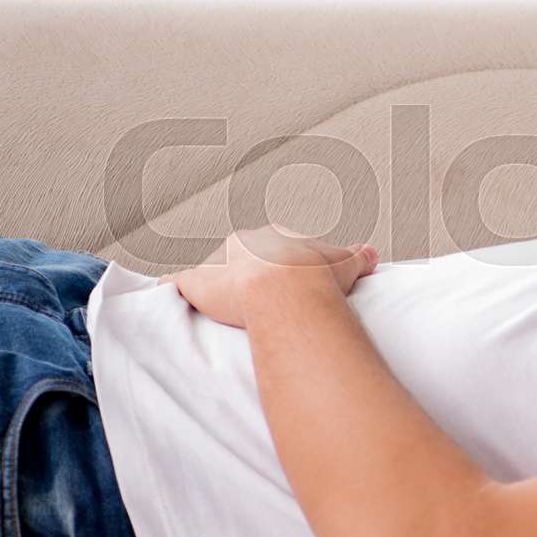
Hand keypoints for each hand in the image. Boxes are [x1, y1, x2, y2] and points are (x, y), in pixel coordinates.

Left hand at [160, 224, 378, 327]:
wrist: (287, 289)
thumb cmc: (318, 277)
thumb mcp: (347, 262)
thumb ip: (358, 255)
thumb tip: (371, 252)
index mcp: (277, 235)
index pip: (275, 246)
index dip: (280, 265)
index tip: (285, 281)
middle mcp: (245, 241)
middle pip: (242, 255)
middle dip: (246, 271)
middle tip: (256, 296)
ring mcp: (218, 260)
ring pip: (212, 269)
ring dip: (213, 282)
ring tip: (218, 301)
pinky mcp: (196, 282)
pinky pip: (178, 283)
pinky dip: (171, 288)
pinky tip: (166, 293)